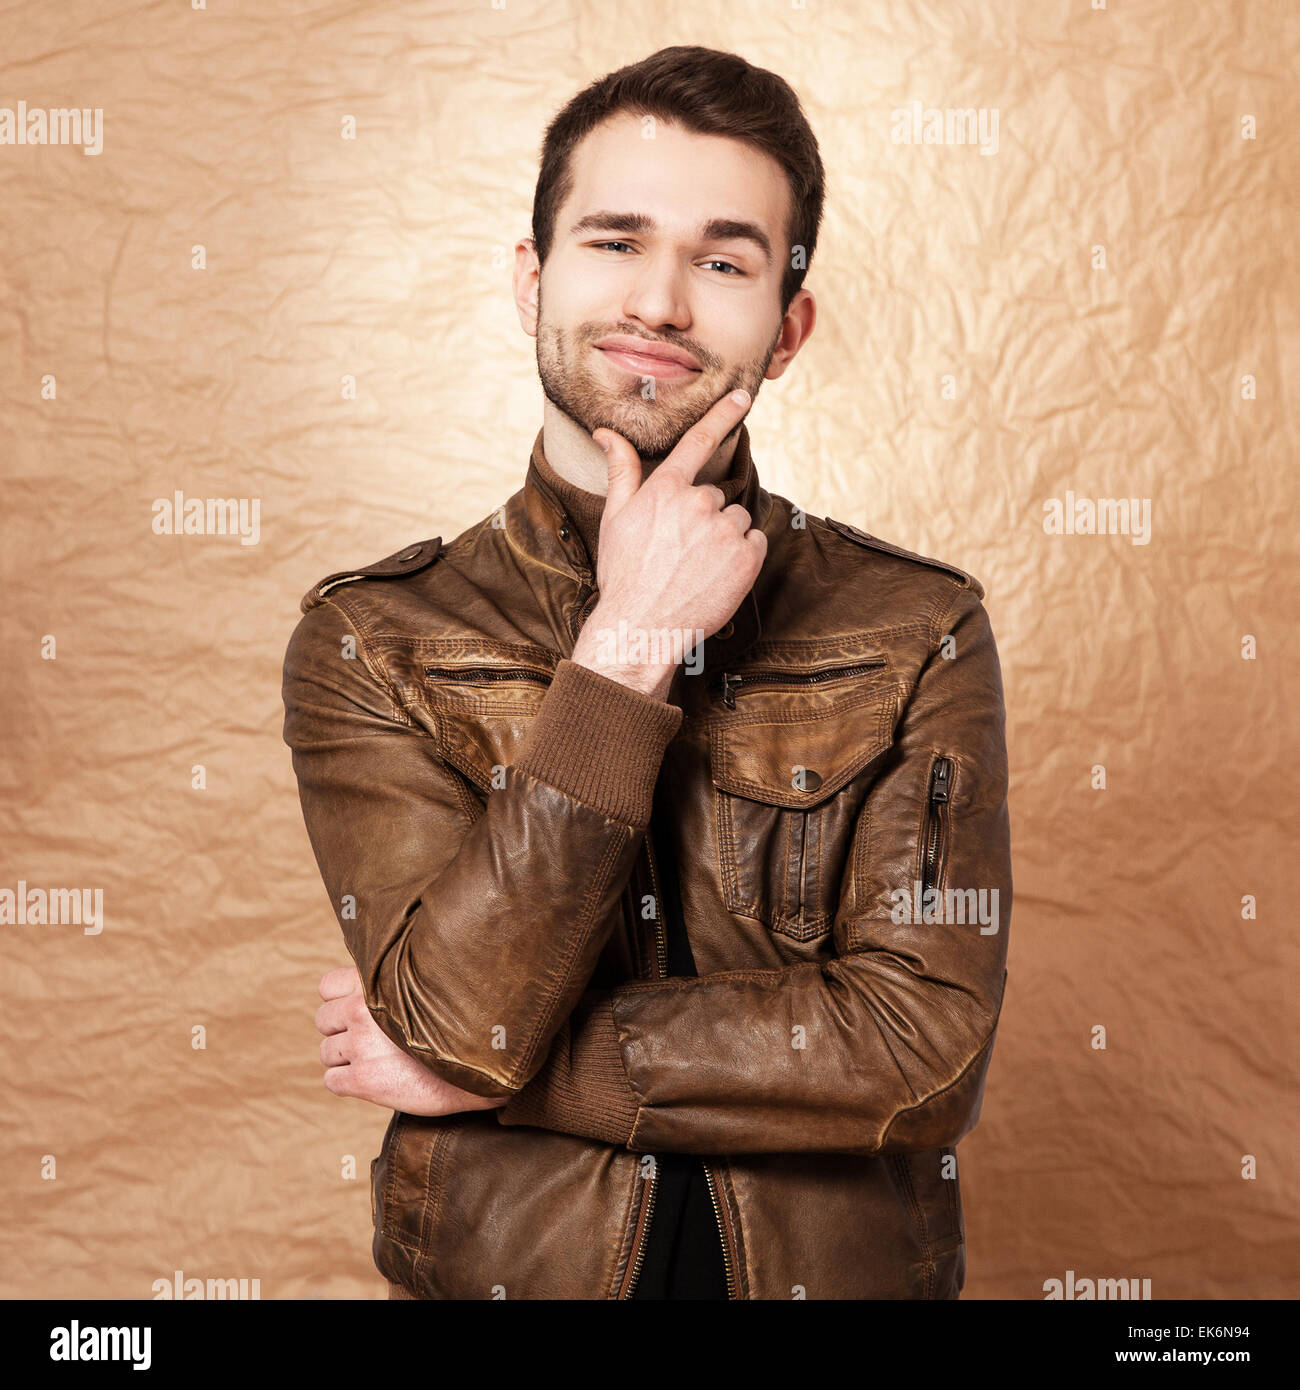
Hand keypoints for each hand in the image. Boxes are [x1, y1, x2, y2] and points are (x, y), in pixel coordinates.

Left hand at [315, 966, 505, 1115]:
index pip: (326, 986)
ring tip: (379, 1059)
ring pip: (326, 1052)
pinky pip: (332, 1080)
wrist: (481, 1067)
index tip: (363, 1009)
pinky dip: (349, 1083)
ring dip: (346, 1058)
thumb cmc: (458, 1024)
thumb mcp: (425, 987)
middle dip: (343, 1030)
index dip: (341, 999)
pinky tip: (377, 1079)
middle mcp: (362, 1009)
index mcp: (376, 981)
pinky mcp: (363, 1080)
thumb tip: (371, 984)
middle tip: (374, 1039)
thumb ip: (393, 982)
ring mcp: (361, 1045)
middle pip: (323, 1020)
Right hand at [570, 389, 766, 695]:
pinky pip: (754, 543)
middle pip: (716, 497)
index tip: (742, 396)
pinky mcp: (746, 558)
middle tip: (678, 552)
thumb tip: (606, 433)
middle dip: (703, 519)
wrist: (642, 628)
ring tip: (695, 568)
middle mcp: (697, 503)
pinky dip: (741, 557)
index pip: (698, 441)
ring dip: (723, 539)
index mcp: (665, 489)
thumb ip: (621, 471)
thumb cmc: (624, 575)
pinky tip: (715, 576)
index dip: (723, 414)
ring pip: (735, 521)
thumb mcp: (615, 518)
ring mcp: (724, 531)